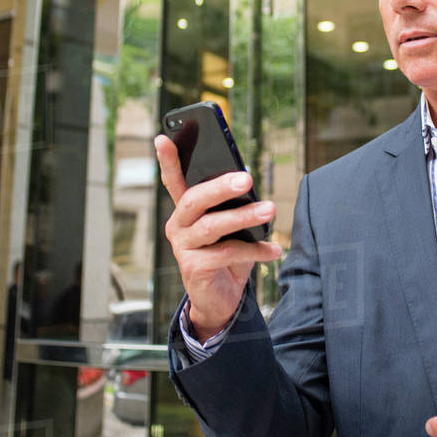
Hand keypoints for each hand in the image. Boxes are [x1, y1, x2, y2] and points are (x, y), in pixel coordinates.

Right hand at [155, 134, 281, 340]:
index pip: (173, 180)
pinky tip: (273, 249)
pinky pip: (227, 253)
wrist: (222, 300)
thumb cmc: (227, 256)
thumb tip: (249, 186)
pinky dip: (254, 250)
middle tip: (247, 178)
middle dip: (221, 186)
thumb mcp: (231, 228)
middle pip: (194, 199)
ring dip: (244, 217)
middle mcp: (178, 225)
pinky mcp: (193, 268)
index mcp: (186, 210)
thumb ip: (233, 207)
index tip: (162, 136)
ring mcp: (182, 247)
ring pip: (212, 226)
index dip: (167, 159)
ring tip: (269, 210)